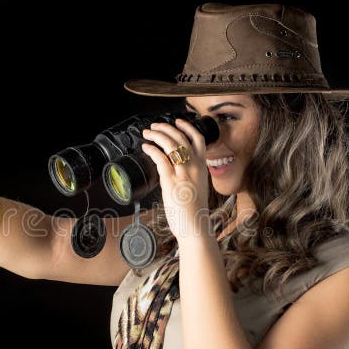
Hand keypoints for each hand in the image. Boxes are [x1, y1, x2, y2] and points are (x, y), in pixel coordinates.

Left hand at [140, 119, 209, 240]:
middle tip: (155, 126)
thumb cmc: (195, 212)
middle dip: (166, 128)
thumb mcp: (197, 189)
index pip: (198, 140)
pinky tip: (146, 147)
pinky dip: (152, 149)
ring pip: (170, 144)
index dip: (187, 127)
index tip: (178, 121)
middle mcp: (194, 167)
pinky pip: (160, 158)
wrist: (195, 227)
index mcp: (202, 168)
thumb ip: (189, 177)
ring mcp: (183, 173)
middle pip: (181, 138)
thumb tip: (174, 172)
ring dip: (157, 135)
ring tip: (148, 133)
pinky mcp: (171, 181)